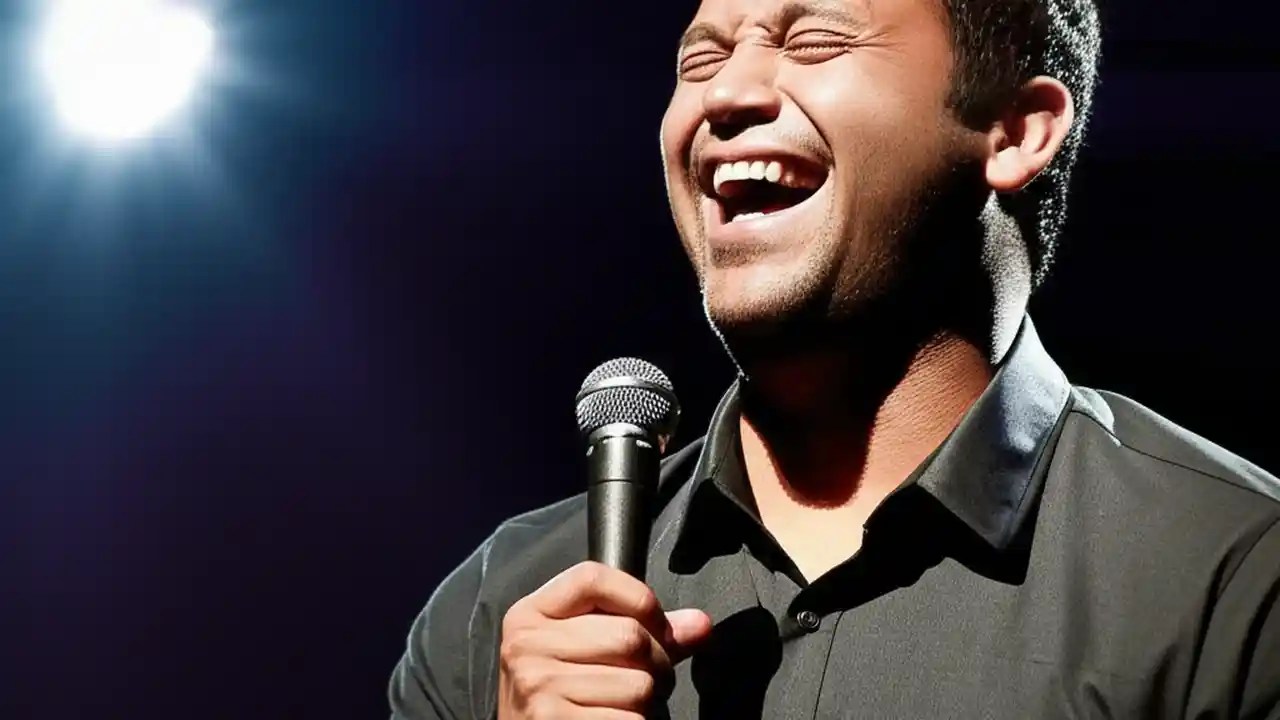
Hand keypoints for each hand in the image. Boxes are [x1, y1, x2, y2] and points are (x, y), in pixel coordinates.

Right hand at [497, 561, 712, 718]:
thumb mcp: (582, 648)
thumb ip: (642, 628)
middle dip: (659, 662)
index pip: (593, 578)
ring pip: (638, 685)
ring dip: (651, 702)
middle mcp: (528, 646)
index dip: (639, 597)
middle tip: (651, 678)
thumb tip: (700, 624)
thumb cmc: (559, 694)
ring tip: (632, 705)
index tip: (656, 626)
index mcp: (531, 615)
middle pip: (628, 635)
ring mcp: (539, 688)